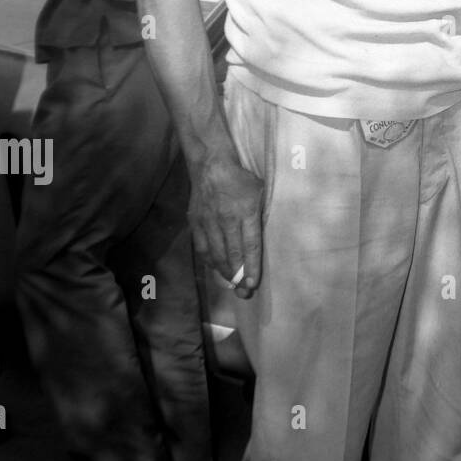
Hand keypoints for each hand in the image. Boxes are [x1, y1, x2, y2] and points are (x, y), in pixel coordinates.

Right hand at [189, 150, 263, 299]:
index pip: (250, 245)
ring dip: (224, 274)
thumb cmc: (242, 178)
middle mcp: (226, 219)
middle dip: (239, 277)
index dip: (251, 267)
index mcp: (246, 211)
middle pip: (232, 255)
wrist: (211, 165)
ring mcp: (208, 222)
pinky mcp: (196, 223)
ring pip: (216, 255)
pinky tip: (217, 271)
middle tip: (245, 294)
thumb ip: (260, 215)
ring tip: (232, 287)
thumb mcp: (260, 192)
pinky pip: (203, 248)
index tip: (253, 284)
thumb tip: (264, 239)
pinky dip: (210, 263)